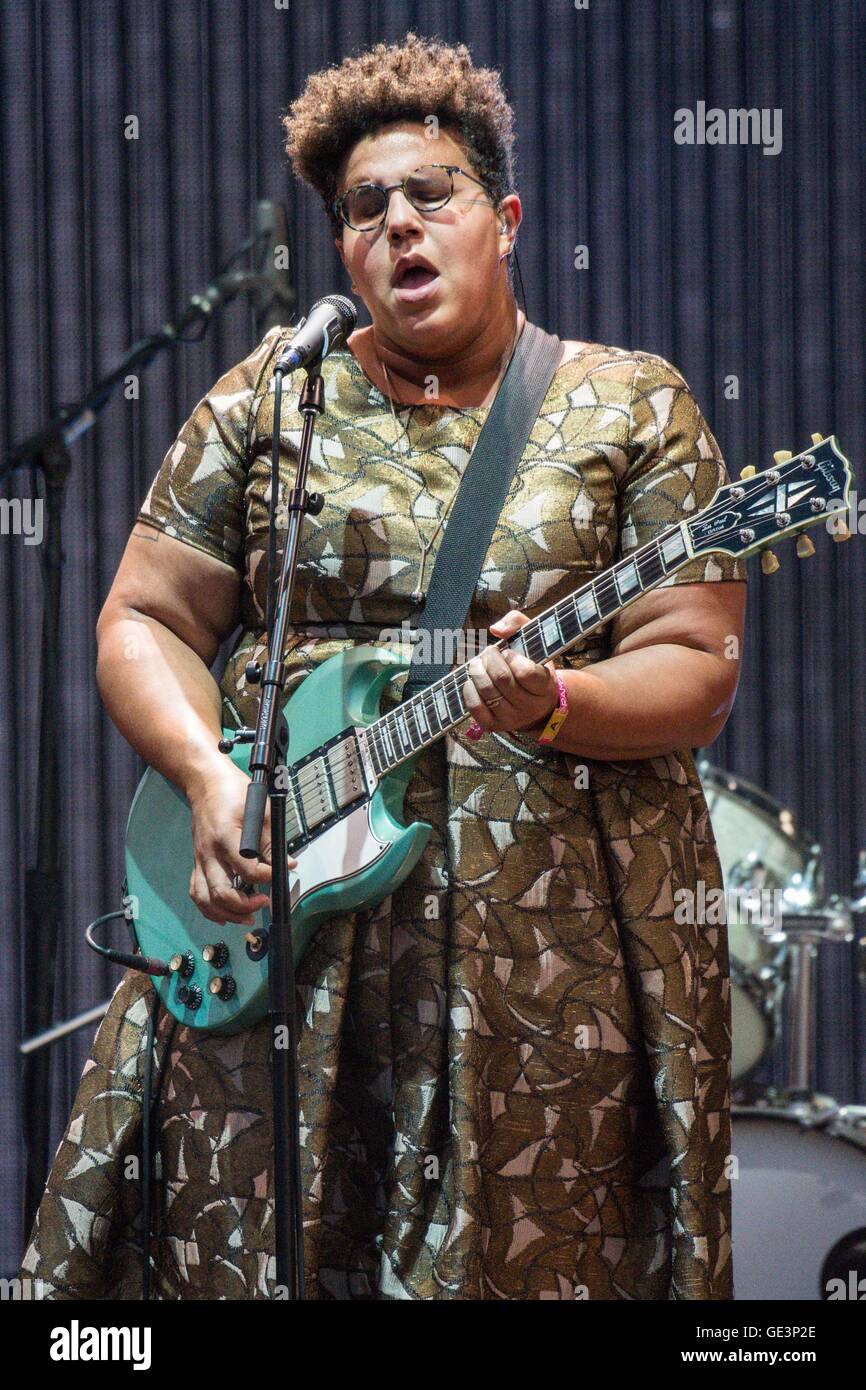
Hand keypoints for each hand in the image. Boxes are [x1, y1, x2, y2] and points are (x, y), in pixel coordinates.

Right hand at [186, 759, 297, 926]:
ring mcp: (200, 859)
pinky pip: (197, 893)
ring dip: (226, 913)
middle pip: (222, 892)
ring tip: (246, 916)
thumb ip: (272, 842)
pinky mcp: (197, 862)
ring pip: (205, 899)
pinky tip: (225, 914)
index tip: (281, 873)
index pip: (247, 869)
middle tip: (264, 902)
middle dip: (245, 905)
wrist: (206, 783)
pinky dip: (209, 909)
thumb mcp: (260, 811)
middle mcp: (209, 852)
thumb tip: (287, 864)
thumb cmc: (233, 792)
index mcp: (226, 836)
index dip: (267, 877)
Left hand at [461, 608, 558, 735]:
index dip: (512, 657)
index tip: (509, 652)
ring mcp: (511, 719)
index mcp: (544, 687)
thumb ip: (518, 623)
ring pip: (486, 690)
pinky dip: (469, 688)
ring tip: (478, 663)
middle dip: (489, 659)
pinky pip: (474, 706)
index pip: (525, 673)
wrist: (536, 705)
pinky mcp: (493, 726)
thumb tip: (495, 629)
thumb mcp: (534, 641)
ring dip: (476, 670)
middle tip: (488, 652)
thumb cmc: (533, 667)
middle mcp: (530, 707)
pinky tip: (473, 680)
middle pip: (501, 679)